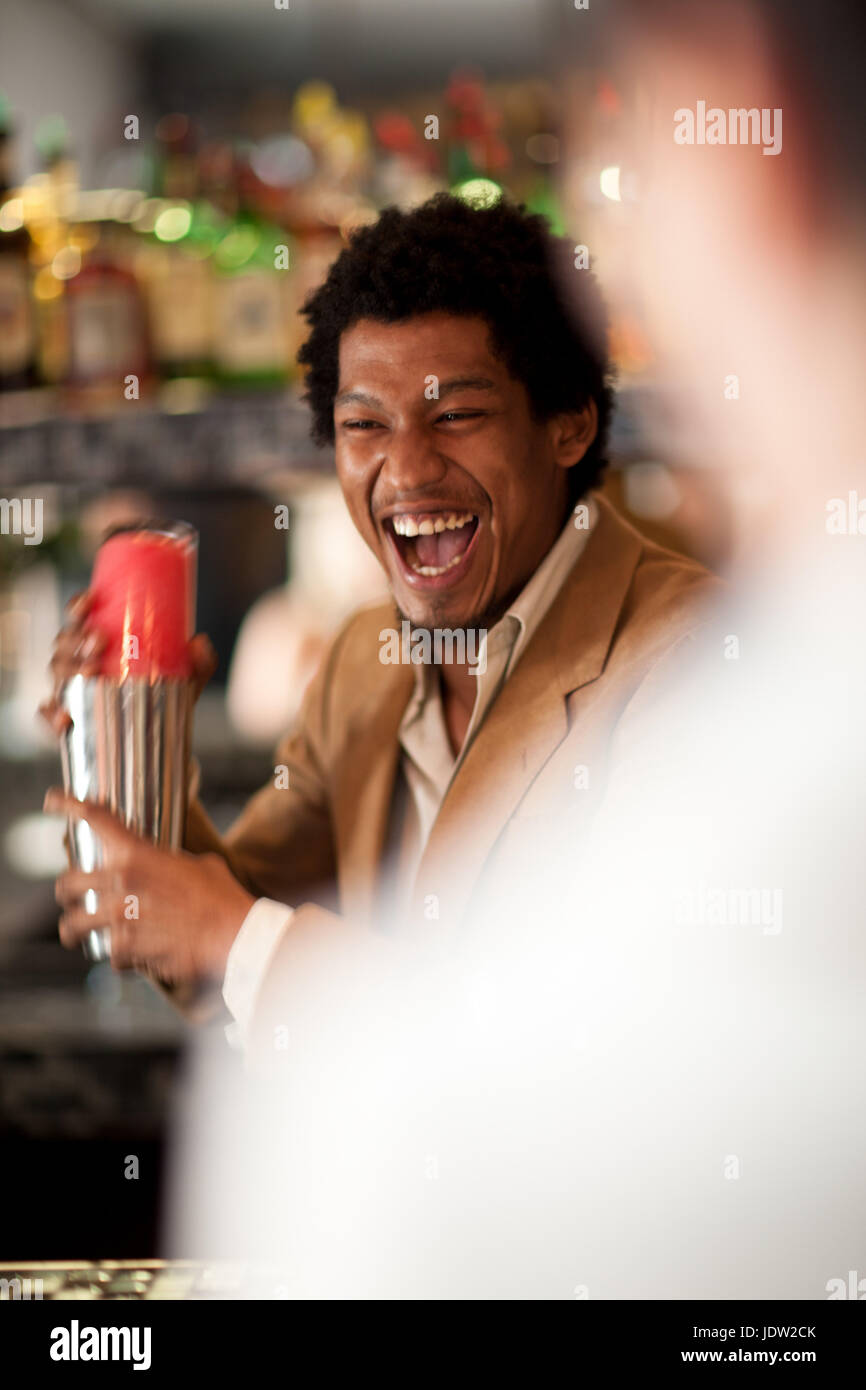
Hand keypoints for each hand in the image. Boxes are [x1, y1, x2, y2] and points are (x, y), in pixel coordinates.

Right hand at [38, 589, 216, 739]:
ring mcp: (72, 689)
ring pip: (57, 671)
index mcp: (100, 642)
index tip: (91, 600)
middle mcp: (80, 661)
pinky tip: (65, 716)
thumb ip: (200, 662)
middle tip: (100, 641)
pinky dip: (50, 714)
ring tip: (92, 671)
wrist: (160, 740)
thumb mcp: (186, 679)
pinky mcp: (68, 718)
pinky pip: (47, 714)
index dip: (79, 605)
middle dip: (77, 638)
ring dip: (69, 668)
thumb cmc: (166, 697)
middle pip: (64, 642)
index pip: (80, 617)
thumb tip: (199, 642)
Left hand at [45, 788, 255, 984]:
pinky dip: (117, 956)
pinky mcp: (125, 948)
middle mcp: (119, 882)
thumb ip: (172, 863)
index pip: (94, 818)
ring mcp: (118, 917)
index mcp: (136, 853)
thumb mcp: (198, 864)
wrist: (231, 934)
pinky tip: (129, 955)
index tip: (53, 801)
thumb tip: (172, 868)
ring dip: (75, 930)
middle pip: (67, 884)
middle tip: (72, 897)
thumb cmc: (221, 896)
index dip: (68, 804)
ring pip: (74, 925)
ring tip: (76, 934)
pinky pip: (108, 953)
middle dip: (67, 891)